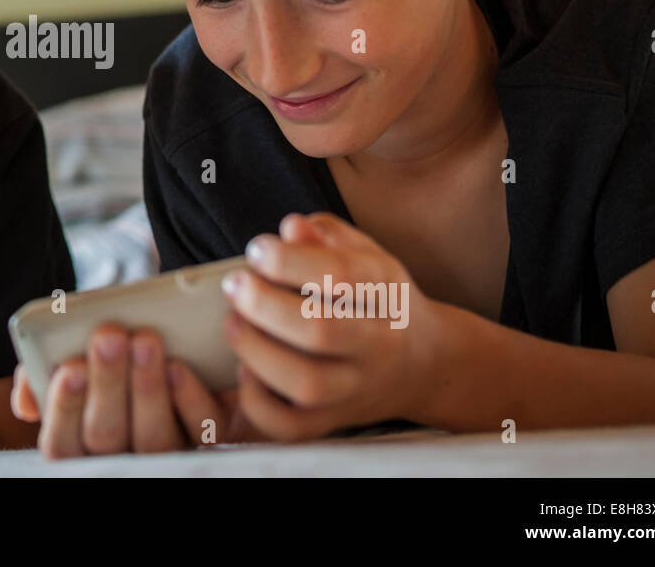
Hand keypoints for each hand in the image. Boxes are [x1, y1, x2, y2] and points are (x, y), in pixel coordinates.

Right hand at [10, 326, 259, 458]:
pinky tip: (179, 367)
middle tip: (109, 336)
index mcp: (78, 442)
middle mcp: (118, 456)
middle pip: (106, 437)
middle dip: (107, 383)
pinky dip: (189, 400)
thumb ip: (37, 372)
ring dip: (147, 387)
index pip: (61, 444)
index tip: (70, 367)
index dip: (64, 408)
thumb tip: (25, 400)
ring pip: (153, 439)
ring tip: (145, 339)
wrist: (156, 337)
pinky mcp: (203, 438)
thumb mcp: (65, 357)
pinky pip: (199, 431)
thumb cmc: (105, 353)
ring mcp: (162, 452)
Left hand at [222, 212, 442, 440]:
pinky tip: (245, 369)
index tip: (257, 249)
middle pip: (321, 331)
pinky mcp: (335, 420)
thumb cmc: (377, 298)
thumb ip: (326, 235)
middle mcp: (377, 344)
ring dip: (257, 352)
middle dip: (264, 305)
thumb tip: (291, 228)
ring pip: (307, 384)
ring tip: (233, 323)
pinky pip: (292, 426)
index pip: (341, 276)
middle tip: (234, 285)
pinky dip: (259, 402)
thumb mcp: (366, 254)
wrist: (422, 362)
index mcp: (385, 293)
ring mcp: (357, 388)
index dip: (289, 261)